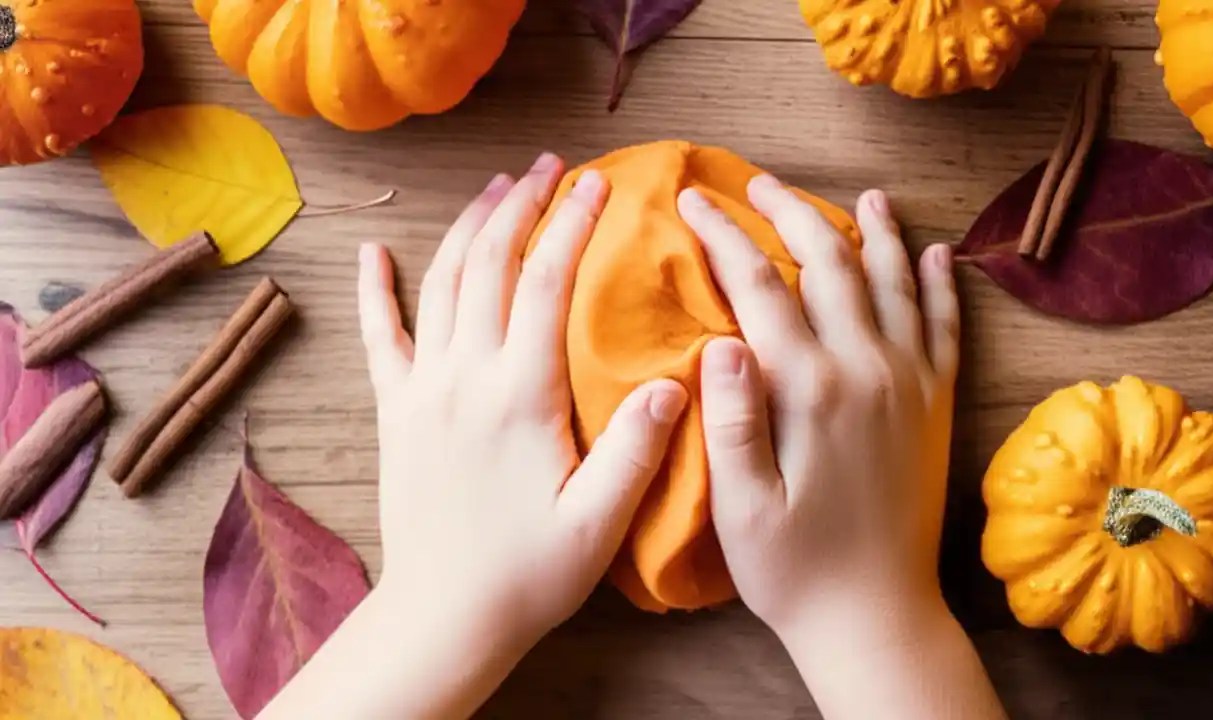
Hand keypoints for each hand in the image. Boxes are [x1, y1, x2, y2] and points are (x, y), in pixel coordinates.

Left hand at [360, 154, 686, 645]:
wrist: (445, 615)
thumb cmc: (528, 572)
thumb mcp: (598, 522)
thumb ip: (636, 450)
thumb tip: (676, 384)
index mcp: (519, 395)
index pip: (546, 284)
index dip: (571, 225)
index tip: (595, 183)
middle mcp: (464, 378)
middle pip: (490, 265)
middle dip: (521, 206)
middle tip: (549, 168)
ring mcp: (422, 390)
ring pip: (441, 284)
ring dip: (468, 229)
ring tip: (495, 189)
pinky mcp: (395, 412)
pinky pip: (379, 336)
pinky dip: (374, 290)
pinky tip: (372, 252)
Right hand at [679, 179, 1001, 719]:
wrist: (877, 615)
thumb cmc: (793, 568)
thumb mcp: (740, 506)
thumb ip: (731, 420)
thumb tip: (722, 341)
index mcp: (808, 388)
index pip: (758, 285)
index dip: (722, 235)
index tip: (692, 200)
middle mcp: (866, 369)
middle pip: (827, 263)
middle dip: (789, 212)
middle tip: (757, 182)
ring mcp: (909, 382)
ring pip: (893, 280)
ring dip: (873, 231)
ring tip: (860, 196)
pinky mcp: (935, 403)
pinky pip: (944, 325)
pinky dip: (940, 283)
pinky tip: (935, 253)